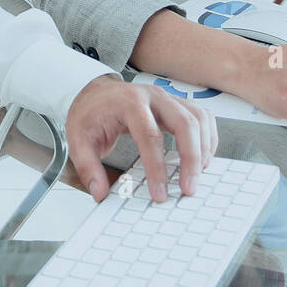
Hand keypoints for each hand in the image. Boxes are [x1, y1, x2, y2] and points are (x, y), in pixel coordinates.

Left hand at [65, 75, 216, 202]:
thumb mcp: (78, 141)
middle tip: (189, 187)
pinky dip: (208, 137)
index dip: (157, 167)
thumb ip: (89, 168)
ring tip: (198, 175)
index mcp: (129, 103)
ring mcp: (168, 98)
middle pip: (184, 123)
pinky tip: (203, 157)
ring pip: (198, 118)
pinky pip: (201, 116)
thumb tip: (100, 194)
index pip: (150, 136)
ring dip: (204, 148)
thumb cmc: (90, 114)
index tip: (160, 192)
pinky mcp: (176, 103)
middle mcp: (153, 97)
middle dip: (191, 158)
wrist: (94, 92)